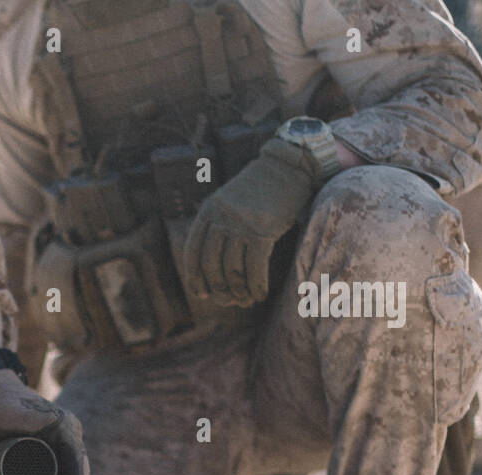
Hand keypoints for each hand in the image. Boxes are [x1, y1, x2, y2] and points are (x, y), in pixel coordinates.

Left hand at [183, 138, 321, 307]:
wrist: (288, 165)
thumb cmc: (260, 189)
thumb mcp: (228, 201)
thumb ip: (216, 225)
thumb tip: (212, 267)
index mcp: (208, 211)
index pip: (192, 251)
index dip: (195, 276)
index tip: (201, 293)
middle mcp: (221, 219)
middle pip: (211, 265)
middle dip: (218, 288)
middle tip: (227, 302)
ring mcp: (241, 225)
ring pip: (232, 270)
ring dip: (238, 291)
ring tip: (245, 300)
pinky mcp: (264, 232)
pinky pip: (254, 269)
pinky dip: (256, 286)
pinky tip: (259, 294)